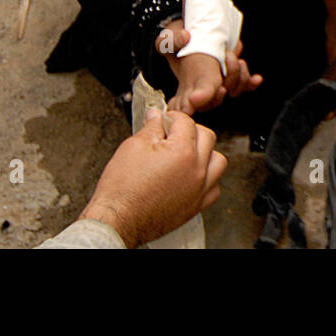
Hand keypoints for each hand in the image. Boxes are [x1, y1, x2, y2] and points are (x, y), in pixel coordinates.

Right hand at [80, 107, 226, 247]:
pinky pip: (214, 187)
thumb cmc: (123, 189)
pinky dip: (208, 179)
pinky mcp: (196, 206)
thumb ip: (151, 127)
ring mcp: (199, 189)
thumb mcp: (133, 146)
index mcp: (183, 152)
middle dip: (190, 131)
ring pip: (217, 161)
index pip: (186, 122)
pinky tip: (193, 176)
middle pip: (207, 137)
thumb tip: (156, 116)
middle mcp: (197, 170)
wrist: (118, 220)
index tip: (165, 121)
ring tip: (187, 153)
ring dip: (205, 153)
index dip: (172, 118)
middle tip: (174, 134)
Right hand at [157, 21, 260, 114]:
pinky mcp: (230, 75)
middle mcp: (201, 89)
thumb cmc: (178, 42)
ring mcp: (218, 83)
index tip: (202, 95)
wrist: (192, 31)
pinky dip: (251, 82)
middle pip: (214, 101)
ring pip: (232, 91)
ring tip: (231, 57)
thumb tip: (185, 38)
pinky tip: (256, 79)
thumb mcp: (167, 39)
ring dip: (237, 76)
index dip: (197, 102)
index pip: (188, 105)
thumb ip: (171, 40)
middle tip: (220, 77)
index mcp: (184, 86)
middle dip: (220, 90)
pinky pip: (244, 85)